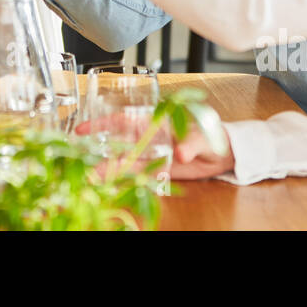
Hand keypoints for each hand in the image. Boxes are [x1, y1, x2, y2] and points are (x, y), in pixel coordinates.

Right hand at [72, 117, 233, 179]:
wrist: (224, 152)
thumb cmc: (213, 134)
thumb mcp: (203, 136)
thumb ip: (191, 143)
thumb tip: (180, 153)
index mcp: (155, 123)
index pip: (123, 121)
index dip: (102, 125)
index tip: (82, 130)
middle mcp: (149, 138)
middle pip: (118, 145)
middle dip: (99, 153)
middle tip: (81, 163)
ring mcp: (152, 154)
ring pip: (124, 162)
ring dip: (109, 170)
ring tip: (92, 180)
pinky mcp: (158, 170)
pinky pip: (138, 175)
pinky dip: (125, 181)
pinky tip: (111, 186)